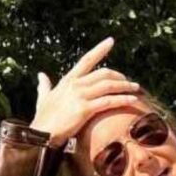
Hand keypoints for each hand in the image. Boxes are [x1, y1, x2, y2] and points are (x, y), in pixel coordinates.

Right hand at [31, 38, 145, 145]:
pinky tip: (133, 100)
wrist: (40, 134)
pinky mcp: (85, 108)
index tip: (111, 41)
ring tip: (136, 89)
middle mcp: (75, 85)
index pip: (86, 60)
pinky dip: (123, 99)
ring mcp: (80, 96)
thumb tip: (40, 75)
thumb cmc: (43, 119)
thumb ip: (44, 86)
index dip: (100, 49)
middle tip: (129, 81)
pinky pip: (109, 101)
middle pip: (104, 73)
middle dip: (119, 76)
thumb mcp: (42, 98)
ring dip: (125, 86)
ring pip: (109, 85)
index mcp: (68, 81)